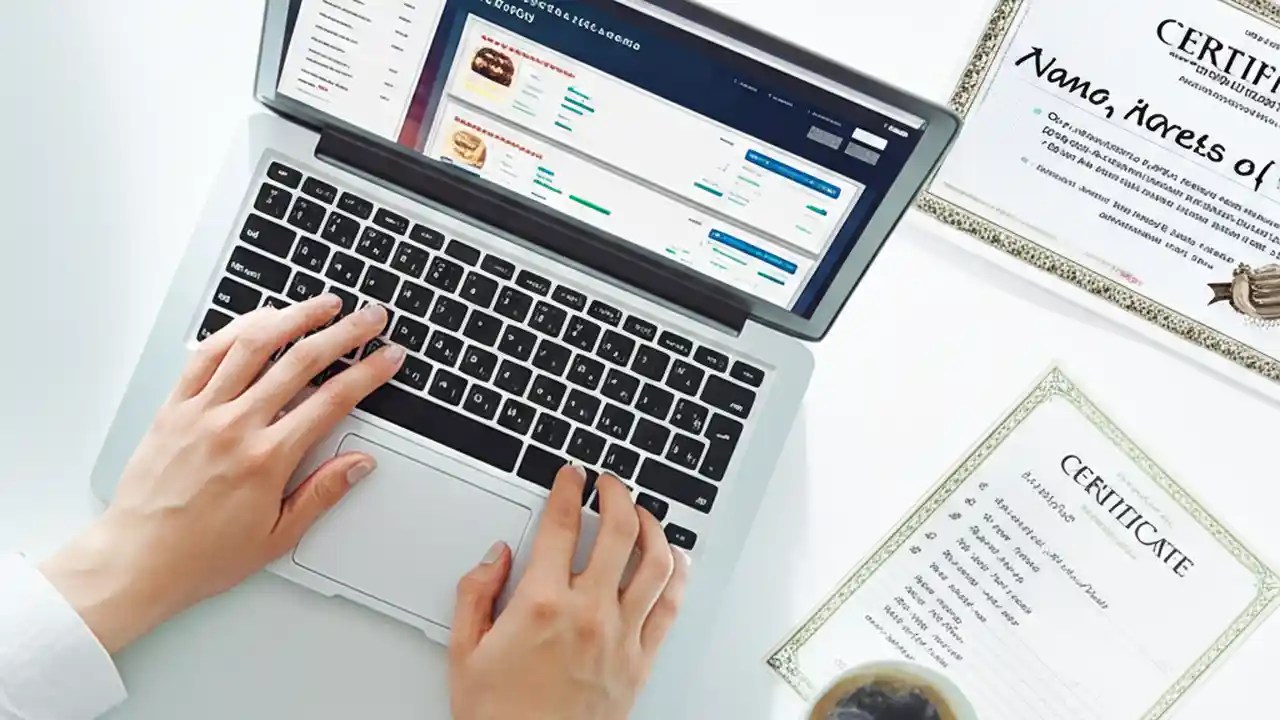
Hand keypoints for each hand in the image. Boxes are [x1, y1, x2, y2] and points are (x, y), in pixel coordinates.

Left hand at [40, 296, 403, 652]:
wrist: (137, 560)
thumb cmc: (202, 555)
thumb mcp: (277, 536)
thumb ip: (322, 493)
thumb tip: (360, 465)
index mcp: (267, 459)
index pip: (332, 401)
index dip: (368, 373)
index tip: (388, 357)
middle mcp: (235, 426)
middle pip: (301, 362)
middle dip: (344, 333)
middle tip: (370, 317)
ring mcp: (202, 411)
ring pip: (254, 345)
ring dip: (295, 317)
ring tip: (323, 304)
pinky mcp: (174, 407)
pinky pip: (207, 354)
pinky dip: (237, 329)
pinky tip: (261, 319)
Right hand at [449, 466, 688, 719]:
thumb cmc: (499, 718)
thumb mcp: (463, 652)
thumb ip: (474, 594)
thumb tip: (495, 555)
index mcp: (541, 604)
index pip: (562, 526)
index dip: (568, 490)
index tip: (571, 477)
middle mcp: (588, 613)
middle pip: (618, 531)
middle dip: (617, 494)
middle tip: (610, 483)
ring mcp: (620, 636)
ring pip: (655, 563)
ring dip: (653, 526)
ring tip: (643, 512)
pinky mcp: (641, 661)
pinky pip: (670, 606)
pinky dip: (677, 574)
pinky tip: (672, 558)